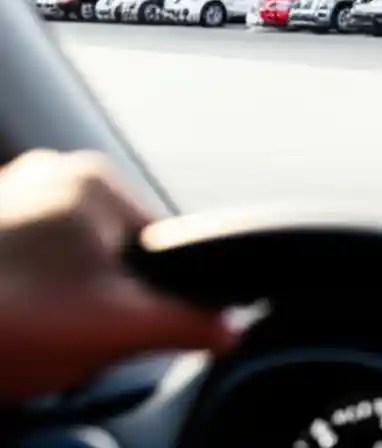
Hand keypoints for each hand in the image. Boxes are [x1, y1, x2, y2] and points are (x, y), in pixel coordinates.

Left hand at [0, 150, 234, 402]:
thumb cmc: (3, 314)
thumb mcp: (116, 329)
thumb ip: (189, 326)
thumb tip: (231, 331)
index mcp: (95, 179)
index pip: (162, 247)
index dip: (153, 299)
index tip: (118, 328)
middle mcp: (50, 174)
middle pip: (111, 259)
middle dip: (98, 304)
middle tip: (68, 335)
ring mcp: (4, 198)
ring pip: (64, 270)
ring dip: (55, 306)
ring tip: (29, 331)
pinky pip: (23, 271)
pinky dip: (20, 300)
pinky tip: (7, 324)